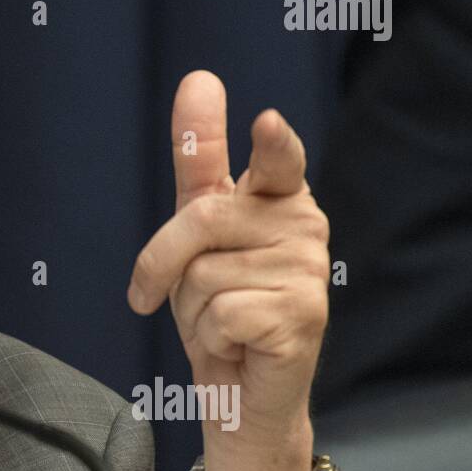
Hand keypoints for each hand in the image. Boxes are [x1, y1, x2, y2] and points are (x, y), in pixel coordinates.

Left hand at [127, 71, 328, 470]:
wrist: (242, 392)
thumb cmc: (219, 306)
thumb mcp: (195, 232)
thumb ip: (199, 162)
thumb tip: (198, 78)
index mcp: (279, 196)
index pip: (278, 158)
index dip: (271, 142)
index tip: (265, 120)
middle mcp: (305, 225)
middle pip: (201, 219)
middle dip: (162, 262)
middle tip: (162, 294)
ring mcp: (309, 271)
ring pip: (202, 274)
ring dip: (191, 309)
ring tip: (222, 323)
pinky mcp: (302, 317)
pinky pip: (218, 315)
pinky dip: (211, 339)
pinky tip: (239, 345)